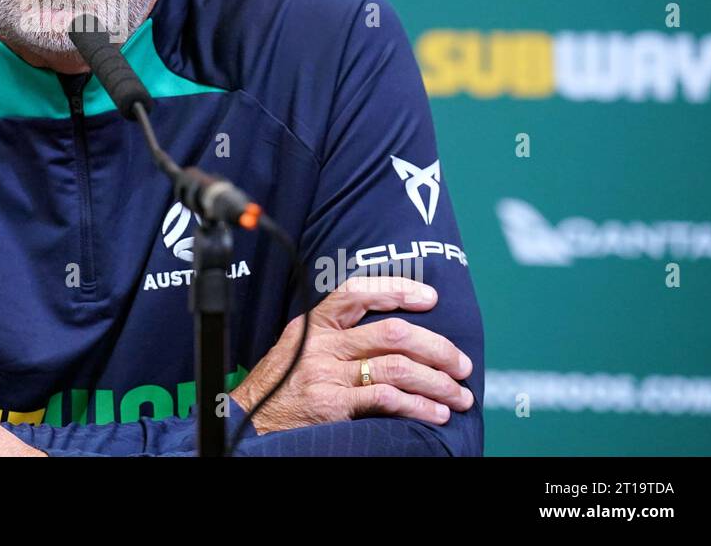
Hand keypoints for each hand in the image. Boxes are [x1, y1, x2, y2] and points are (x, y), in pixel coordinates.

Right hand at [229, 276, 474, 433]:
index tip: (431, 298)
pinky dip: (419, 406)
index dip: (398, 289)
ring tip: (459, 394)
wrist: (249, 421)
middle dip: (437, 347)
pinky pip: (386, 398)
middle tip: (461, 364)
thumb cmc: (280, 386)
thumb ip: (335, 337)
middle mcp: (322, 344)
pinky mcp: (333, 405)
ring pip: (397, 366)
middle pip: (392, 332)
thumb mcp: (298, 348)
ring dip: (437, 381)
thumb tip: (393, 335)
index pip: (358, 292)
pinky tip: (436, 413)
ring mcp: (327, 374)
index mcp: (314, 324)